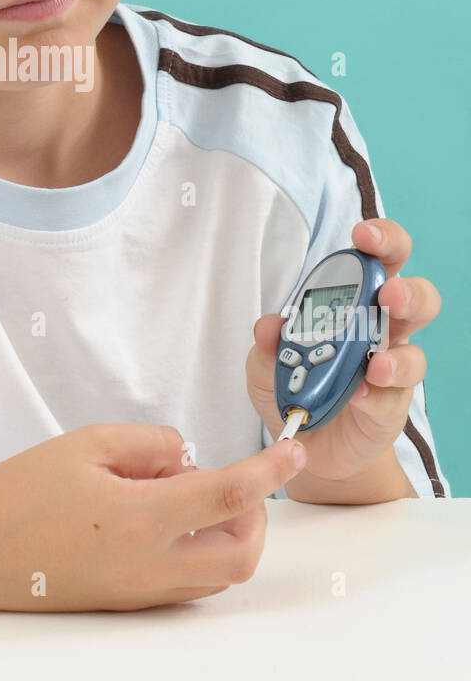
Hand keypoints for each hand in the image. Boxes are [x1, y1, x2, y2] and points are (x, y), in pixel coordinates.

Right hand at [0, 423, 306, 611]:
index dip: (268, 472)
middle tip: (237, 481)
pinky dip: (198, 551)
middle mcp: (148, 566)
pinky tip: (165, 518)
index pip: (228, 497)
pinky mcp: (127, 602)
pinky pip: (186, 584)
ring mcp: (140, 592)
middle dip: (255, 518)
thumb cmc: (20, 490)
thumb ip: (151, 443)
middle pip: (240, 556)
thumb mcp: (88, 444)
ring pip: (217, 575)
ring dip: (226, 536)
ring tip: (190, 495)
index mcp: (140, 519)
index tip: (292, 451)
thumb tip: (189, 458)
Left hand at [245, 218, 440, 481]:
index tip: (364, 235)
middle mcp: (380, 330)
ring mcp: (391, 368)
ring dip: (398, 352)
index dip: (379, 241)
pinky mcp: (391, 406)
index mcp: (352, 304)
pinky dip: (378, 392)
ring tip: (376, 360)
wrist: (305, 444)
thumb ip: (268, 344)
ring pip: (415, 348)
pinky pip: (394, 395)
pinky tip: (361, 394)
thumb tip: (269, 325)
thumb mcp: (265, 366)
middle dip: (406, 289)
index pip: (375, 261)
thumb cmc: (294, 389)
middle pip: (413, 296)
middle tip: (389, 293)